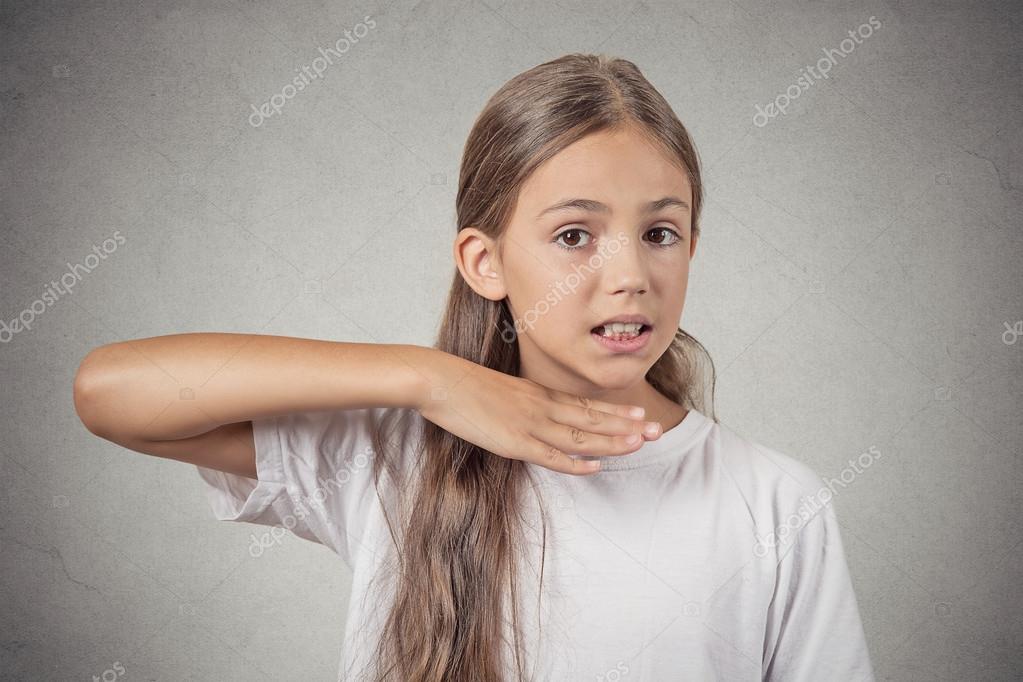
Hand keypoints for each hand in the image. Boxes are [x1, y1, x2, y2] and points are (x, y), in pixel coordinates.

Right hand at [415, 351, 661, 474]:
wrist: (440, 380)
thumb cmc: (464, 387)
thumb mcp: (502, 392)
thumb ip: (522, 404)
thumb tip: (533, 415)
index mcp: (539, 395)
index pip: (586, 405)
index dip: (615, 412)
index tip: (641, 415)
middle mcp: (542, 407)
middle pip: (592, 419)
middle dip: (626, 426)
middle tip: (656, 431)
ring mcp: (531, 424)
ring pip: (580, 436)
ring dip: (611, 441)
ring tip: (639, 444)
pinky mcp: (515, 442)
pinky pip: (552, 455)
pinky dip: (575, 462)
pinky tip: (595, 467)